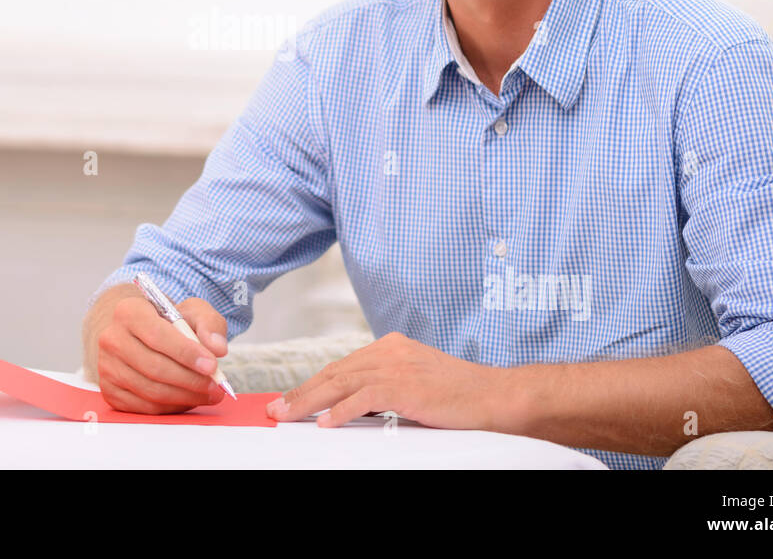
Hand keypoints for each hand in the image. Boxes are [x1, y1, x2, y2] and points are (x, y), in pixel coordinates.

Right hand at [90, 289, 229, 413]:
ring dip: (185, 396)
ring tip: (208, 394)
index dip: (186, 353)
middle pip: (154, 367)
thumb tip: (217, 348)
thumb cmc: (168, 322)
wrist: (139, 334)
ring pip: (150, 391)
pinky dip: (171, 407)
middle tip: (216, 386)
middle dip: (190, 380)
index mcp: (129, 312)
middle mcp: (112, 339)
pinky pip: (144, 407)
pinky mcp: (109, 391)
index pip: (157, 335)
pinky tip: (188, 399)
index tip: (212, 365)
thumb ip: (210, 324)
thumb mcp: (192, 311)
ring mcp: (107, 367)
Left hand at [265, 331, 507, 428]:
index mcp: (391, 348)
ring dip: (309, 402)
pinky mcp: (405, 385)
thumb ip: (384, 390)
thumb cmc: (460, 396)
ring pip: (341, 383)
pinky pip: (364, 398)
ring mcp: (397, 366)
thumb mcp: (415, 386)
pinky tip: (325, 424)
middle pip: (334, 372)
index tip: (290, 399)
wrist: (496, 396)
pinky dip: (341, 411)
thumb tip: (350, 409)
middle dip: (301, 392)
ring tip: (287, 416)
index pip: (342, 367)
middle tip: (276, 409)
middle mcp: (390, 351)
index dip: (312, 384)